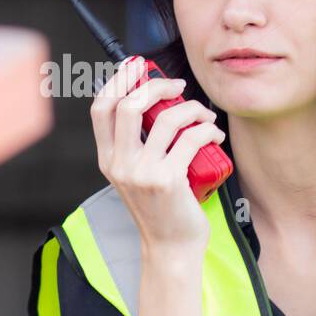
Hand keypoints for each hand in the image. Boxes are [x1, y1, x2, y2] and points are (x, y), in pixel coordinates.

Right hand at [90, 56, 224, 257]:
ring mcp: (142, 173)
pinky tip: (214, 131)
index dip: (118, 80)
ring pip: (165, 118)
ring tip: (205, 114)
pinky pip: (190, 138)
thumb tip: (153, 100)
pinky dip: (207, 128)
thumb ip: (137, 144)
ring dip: (192, 108)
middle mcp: (119, 164)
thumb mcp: (136, 175)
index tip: (138, 66)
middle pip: (129, 105)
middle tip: (177, 86)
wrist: (171, 248)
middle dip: (156, 86)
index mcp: (107, 159)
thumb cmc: (161, 208)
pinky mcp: (167, 180)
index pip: (101, 108)